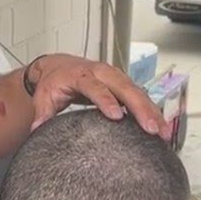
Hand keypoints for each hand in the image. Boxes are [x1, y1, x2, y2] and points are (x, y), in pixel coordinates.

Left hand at [26, 54, 169, 136]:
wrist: (58, 67)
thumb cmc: (53, 82)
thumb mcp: (43, 97)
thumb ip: (41, 114)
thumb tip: (36, 130)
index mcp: (81, 74)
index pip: (95, 86)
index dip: (106, 100)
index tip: (116, 116)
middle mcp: (102, 73)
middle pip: (125, 88)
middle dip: (140, 108)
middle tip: (151, 128)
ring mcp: (116, 78)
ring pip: (138, 92)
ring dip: (153, 111)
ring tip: (164, 132)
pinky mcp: (123, 85)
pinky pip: (141, 96)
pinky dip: (152, 111)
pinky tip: (162, 128)